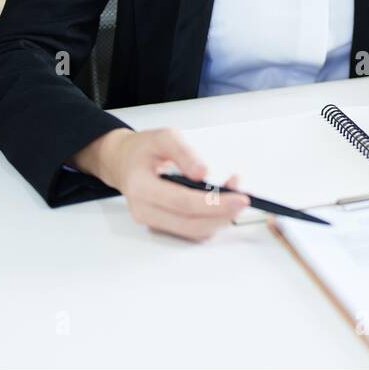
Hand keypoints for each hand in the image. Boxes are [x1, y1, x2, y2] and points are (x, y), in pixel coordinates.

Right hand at [72, 127, 249, 241]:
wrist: (124, 162)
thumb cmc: (144, 149)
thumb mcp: (164, 137)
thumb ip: (184, 153)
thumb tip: (203, 172)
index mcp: (141, 187)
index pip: (183, 202)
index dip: (215, 203)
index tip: (240, 197)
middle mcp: (145, 211)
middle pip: (191, 224)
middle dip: (223, 215)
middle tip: (244, 200)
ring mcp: (153, 222)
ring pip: (194, 232)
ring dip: (220, 218)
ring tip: (236, 194)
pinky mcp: (163, 226)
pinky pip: (191, 230)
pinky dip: (212, 219)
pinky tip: (223, 202)